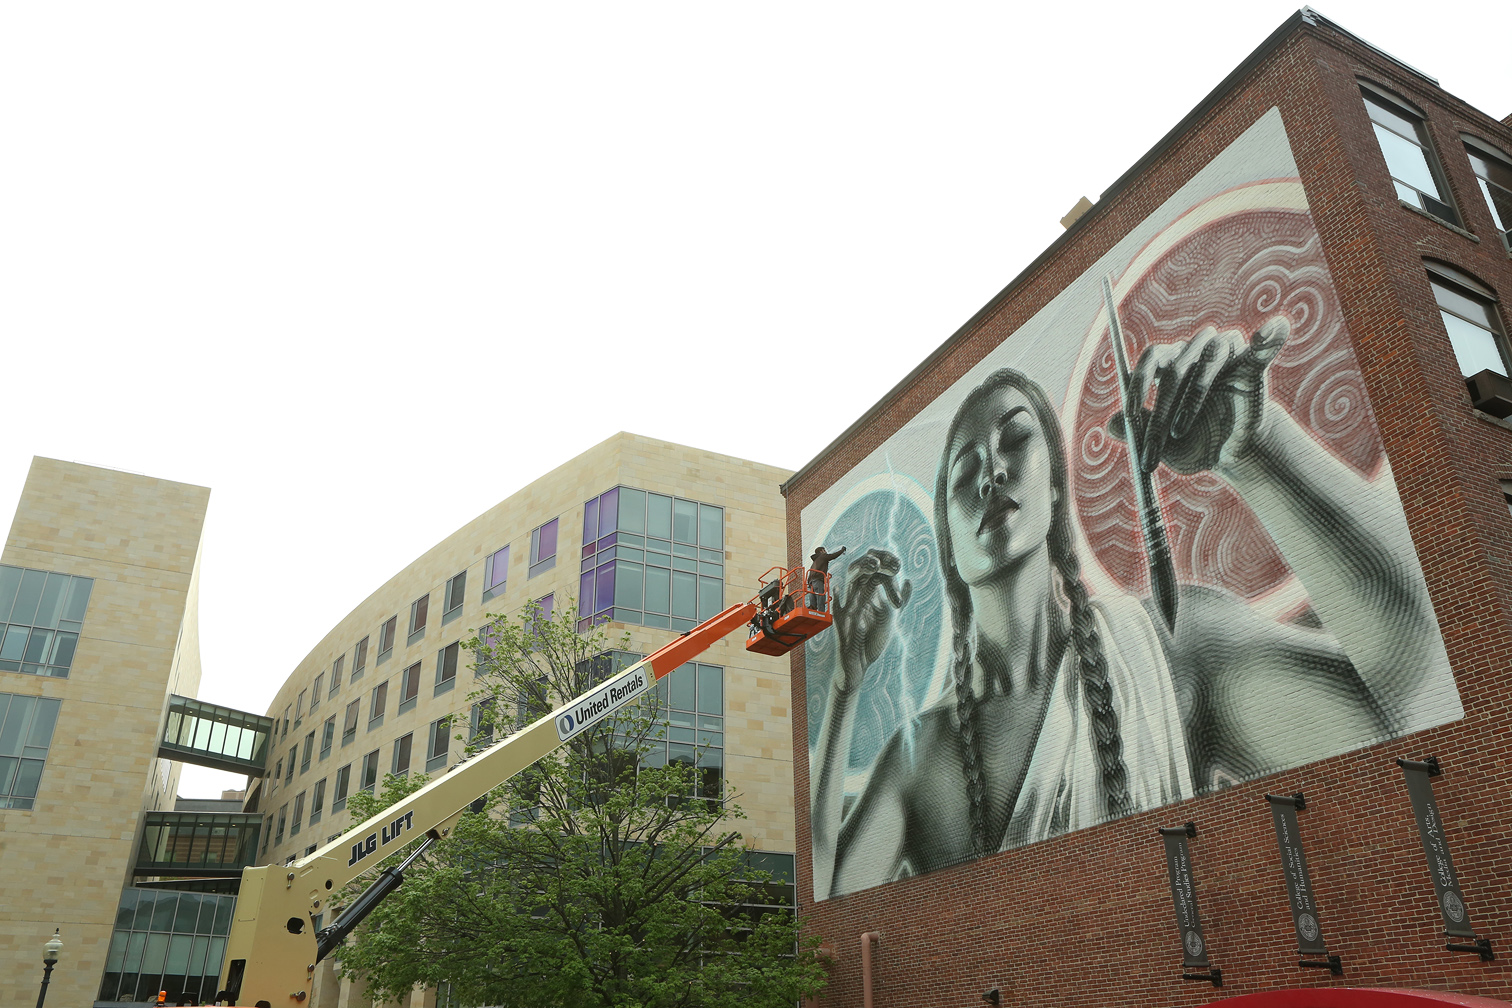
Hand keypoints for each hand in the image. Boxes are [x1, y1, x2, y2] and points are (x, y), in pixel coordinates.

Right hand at [832, 549, 911, 690]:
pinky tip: (838, 588)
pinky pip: (835, 609)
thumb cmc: (871, 641)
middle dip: (873, 561)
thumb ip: (899, 598)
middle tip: (891, 564)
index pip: (873, 569)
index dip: (884, 562)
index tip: (898, 565)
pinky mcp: (841, 624)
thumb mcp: (890, 617)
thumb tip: (908, 580)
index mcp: (867, 594)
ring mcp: (848, 609)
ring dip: (860, 571)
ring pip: (849, 583)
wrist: (860, 665)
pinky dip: (836, 599)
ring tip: (875, 566)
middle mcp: (856, 597)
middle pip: (859, 570)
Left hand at [1110, 316, 1287, 474]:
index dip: (1137, 384)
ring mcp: (1226, 354)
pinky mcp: (1254, 364)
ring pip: (1204, 365)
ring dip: (1190, 401)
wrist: (1235, 455)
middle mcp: (1196, 352)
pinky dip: (1268, 337)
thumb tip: (1109, 424)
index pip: (1150, 360)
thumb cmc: (1196, 445)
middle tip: (1152, 445)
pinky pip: (1263, 347)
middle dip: (1160, 410)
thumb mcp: (1164, 447)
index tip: (1131, 414)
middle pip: (1174, 368)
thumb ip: (1138, 434)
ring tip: (1180, 432)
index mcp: (1170, 363)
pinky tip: (1274, 329)